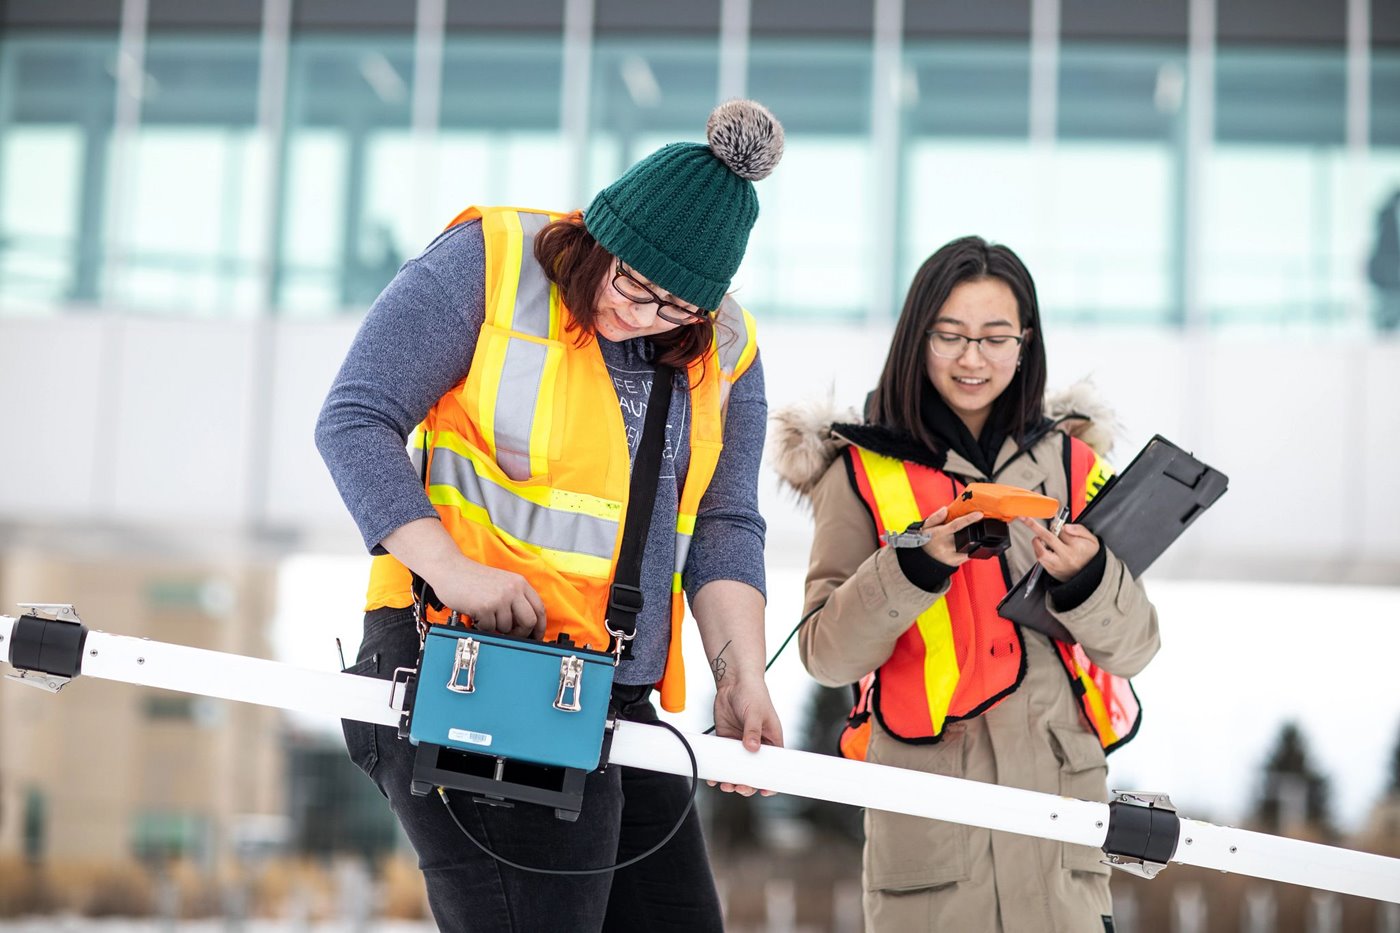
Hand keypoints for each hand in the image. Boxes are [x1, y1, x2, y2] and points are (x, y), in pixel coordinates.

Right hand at [431, 558, 546, 638]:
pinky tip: (476, 615)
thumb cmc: (473, 578)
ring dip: (496, 627)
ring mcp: (500, 598)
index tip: (536, 636)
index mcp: (519, 583)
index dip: (540, 627)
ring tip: (486, 615)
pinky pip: (490, 628)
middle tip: (511, 634)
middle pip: (529, 621)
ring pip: (507, 628)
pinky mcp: (485, 607)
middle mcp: (513, 589)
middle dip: (521, 633)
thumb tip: (527, 625)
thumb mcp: (502, 583)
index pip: (540, 609)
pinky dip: (482, 626)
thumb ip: (516, 599)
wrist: (450, 569)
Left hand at [709, 678, 783, 796]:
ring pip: (737, 769)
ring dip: (732, 780)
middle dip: (747, 783)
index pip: (774, 766)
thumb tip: (752, 748)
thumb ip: (753, 731)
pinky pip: (723, 760)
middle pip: (754, 772)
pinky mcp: (726, 741)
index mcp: (771, 741)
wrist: (733, 682)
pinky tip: (714, 777)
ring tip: (725, 785)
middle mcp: (757, 746)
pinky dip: (719, 770)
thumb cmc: (753, 694)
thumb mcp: (756, 712)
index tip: (765, 790)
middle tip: (739, 787)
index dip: (771, 780)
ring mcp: (740, 745)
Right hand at [918, 505, 984, 566]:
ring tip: (968, 537)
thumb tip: (945, 509)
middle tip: (978, 525)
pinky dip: (969, 549)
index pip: (956, 525)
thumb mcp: (925, 527)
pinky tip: (964, 545)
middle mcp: (946, 546)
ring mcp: (951, 556)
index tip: (979, 514)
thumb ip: (935, 517)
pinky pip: (968, 555)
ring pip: (969, 547)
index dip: (969, 519)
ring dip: (972, 541)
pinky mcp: (955, 563)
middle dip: (975, 531)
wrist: (921, 561)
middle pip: (966, 537)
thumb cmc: (923, 541)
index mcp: (939, 534)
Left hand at [1018, 517, 1099, 581]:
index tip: (1053, 522)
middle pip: (1047, 539)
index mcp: (1077, 547)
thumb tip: (1065, 527)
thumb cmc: (1089, 555)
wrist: (1091, 575)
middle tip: (1026, 519)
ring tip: (1041, 539)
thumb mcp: (1092, 540)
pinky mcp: (1052, 571)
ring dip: (1037, 543)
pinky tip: (1045, 549)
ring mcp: (1058, 566)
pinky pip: (1040, 561)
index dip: (1055, 525)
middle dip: (1034, 527)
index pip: (1062, 531)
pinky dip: (1039, 552)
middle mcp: (1066, 558)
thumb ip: (1079, 530)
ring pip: (1041, 553)